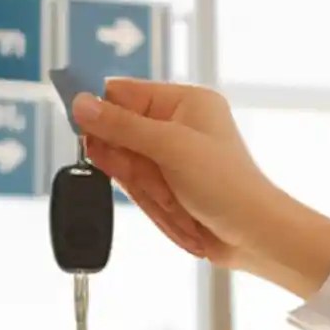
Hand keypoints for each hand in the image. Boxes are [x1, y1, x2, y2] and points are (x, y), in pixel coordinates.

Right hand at [73, 78, 329, 296]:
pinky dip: (149, 200)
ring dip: (144, 186)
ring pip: (125, 165)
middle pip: (119, 132)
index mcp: (185, 101)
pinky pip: (136, 187)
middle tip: (146, 175)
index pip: (124, 93)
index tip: (76, 123)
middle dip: (127, 160)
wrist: (253, 236)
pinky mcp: (167, 185)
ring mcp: (171, 157)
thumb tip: (81, 104)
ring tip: (174, 198)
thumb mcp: (169, 148)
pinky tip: (173, 207)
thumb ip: (121, 126)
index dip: (98, 108)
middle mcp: (177, 125)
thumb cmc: (226, 185)